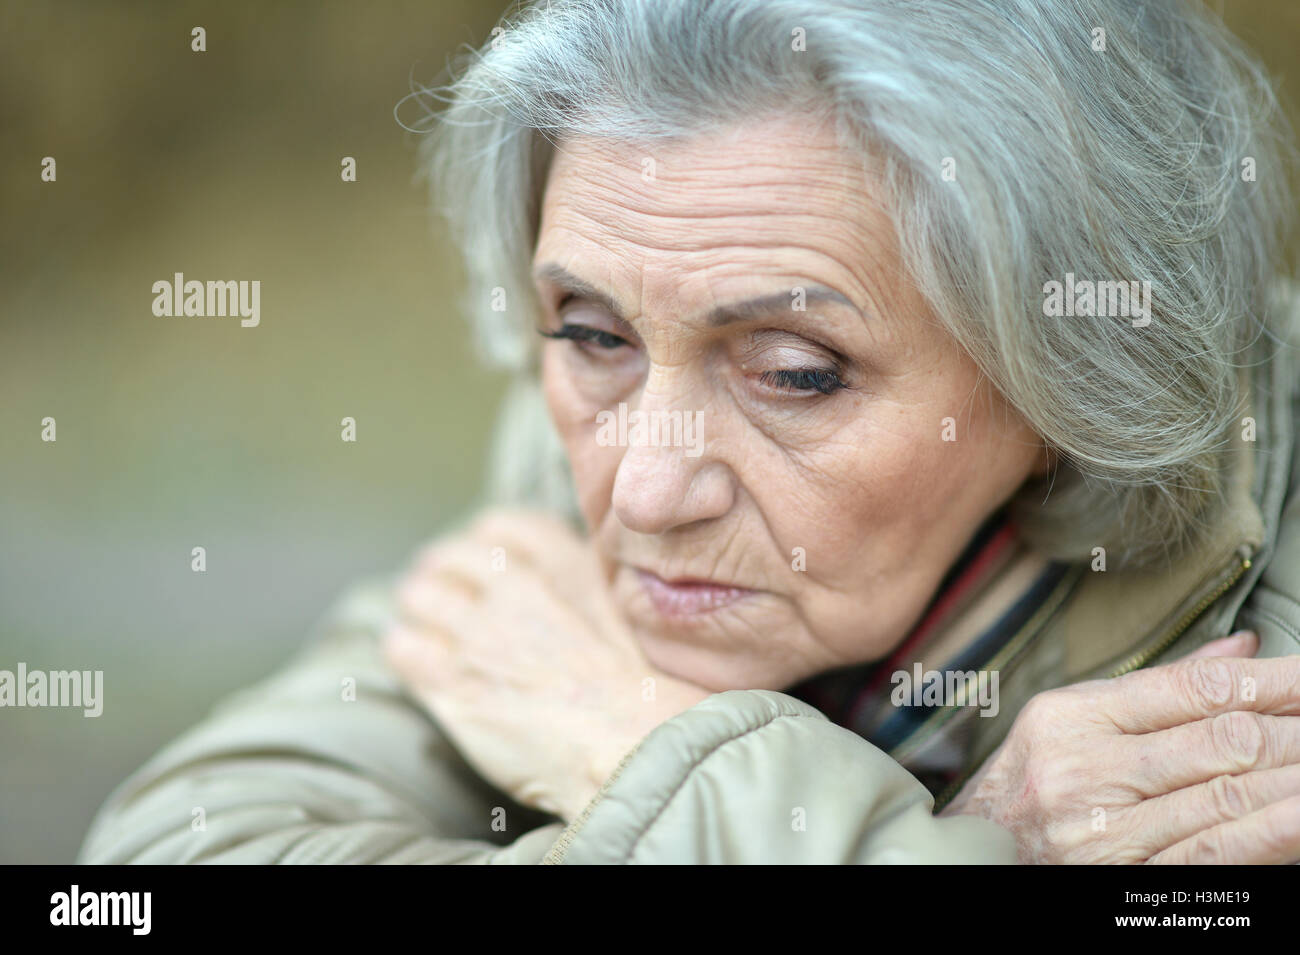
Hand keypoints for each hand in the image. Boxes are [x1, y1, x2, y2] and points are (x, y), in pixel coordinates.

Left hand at [381, 508, 713, 820]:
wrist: (624, 745)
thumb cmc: (631, 689)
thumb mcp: (618, 610)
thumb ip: (579, 579)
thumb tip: (549, 572)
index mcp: (562, 563)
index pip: (499, 525)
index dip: (482, 544)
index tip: (481, 563)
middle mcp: (516, 587)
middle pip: (448, 556)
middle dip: (439, 574)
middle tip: (441, 595)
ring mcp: (479, 633)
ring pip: (417, 596)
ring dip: (418, 611)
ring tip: (426, 629)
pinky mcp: (452, 680)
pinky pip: (402, 647)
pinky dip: (406, 651)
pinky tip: (421, 665)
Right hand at [940, 632, 1299, 862]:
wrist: (976, 857)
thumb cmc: (1026, 787)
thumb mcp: (1070, 722)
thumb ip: (1159, 689)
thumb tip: (1242, 649)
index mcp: (1070, 717)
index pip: (1190, 688)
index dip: (1269, 680)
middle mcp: (1082, 770)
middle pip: (1217, 741)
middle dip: (1291, 730)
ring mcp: (1101, 833)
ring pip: (1224, 798)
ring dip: (1290, 779)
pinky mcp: (1121, 881)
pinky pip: (1210, 858)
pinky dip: (1266, 835)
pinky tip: (1296, 816)